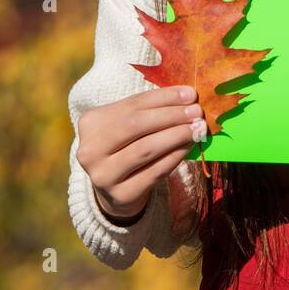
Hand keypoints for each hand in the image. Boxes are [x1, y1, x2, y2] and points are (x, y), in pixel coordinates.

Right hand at [76, 86, 204, 220]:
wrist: (114, 189)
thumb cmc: (127, 146)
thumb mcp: (129, 124)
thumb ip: (152, 110)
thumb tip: (188, 96)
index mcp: (91, 122)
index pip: (133, 104)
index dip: (164, 98)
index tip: (191, 94)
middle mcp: (90, 149)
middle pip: (136, 125)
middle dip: (172, 116)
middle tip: (197, 111)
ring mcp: (102, 175)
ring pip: (145, 149)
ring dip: (176, 135)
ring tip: (197, 128)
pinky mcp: (121, 195)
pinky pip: (154, 172)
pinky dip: (175, 156)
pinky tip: (188, 147)